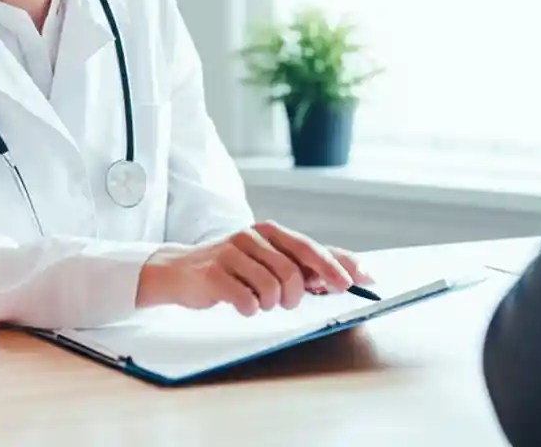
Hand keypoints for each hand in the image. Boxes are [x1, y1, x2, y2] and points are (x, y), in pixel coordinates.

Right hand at [137, 221, 371, 315]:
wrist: (180, 271)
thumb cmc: (232, 268)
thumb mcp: (267, 260)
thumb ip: (305, 264)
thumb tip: (354, 273)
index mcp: (268, 231)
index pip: (310, 247)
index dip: (336, 265)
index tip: (360, 281)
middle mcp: (251, 237)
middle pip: (292, 272)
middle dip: (296, 295)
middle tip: (287, 303)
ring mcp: (230, 253)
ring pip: (271, 288)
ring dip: (270, 304)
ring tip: (259, 301)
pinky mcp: (213, 273)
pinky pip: (246, 300)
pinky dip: (249, 309)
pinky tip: (242, 304)